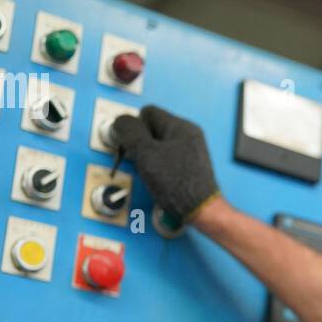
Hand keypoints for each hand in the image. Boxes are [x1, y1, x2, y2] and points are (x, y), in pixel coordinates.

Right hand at [110, 105, 221, 223]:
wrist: (199, 209)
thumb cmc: (177, 182)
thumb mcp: (146, 153)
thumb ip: (131, 132)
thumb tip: (121, 120)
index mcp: (180, 126)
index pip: (148, 112)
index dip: (133, 126)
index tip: (129, 143)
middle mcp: (188, 134)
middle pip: (153, 127)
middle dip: (140, 141)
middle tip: (138, 158)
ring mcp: (191, 149)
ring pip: (160, 143)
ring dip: (148, 154)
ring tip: (149, 170)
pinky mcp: (190, 164)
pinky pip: (168, 156)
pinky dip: (158, 164)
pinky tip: (157, 177)